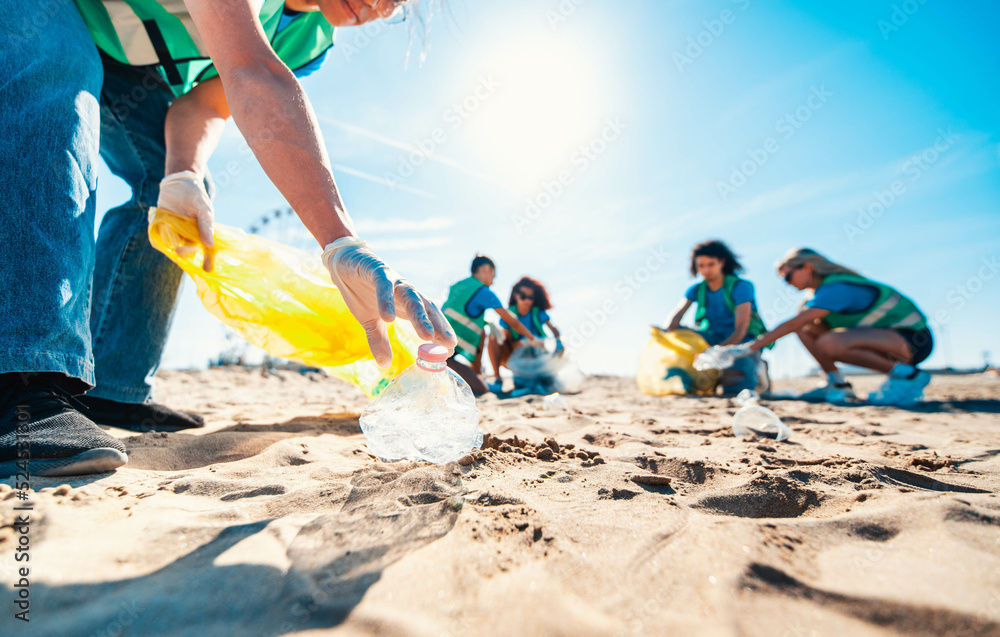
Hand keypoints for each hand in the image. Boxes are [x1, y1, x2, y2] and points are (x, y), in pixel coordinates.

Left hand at [156, 171, 214, 271]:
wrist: (179, 183)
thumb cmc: (196, 196)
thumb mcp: (204, 209)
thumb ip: (206, 226)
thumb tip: (210, 244)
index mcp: (203, 234)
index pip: (207, 250)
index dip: (208, 260)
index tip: (207, 269)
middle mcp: (190, 236)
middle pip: (189, 250)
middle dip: (187, 253)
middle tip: (182, 251)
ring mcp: (176, 233)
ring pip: (174, 245)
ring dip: (174, 246)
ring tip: (174, 242)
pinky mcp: (162, 227)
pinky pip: (161, 237)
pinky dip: (162, 236)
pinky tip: (164, 228)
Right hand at [322, 237, 456, 366]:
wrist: (343, 263)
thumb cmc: (361, 292)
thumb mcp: (369, 321)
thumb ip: (379, 340)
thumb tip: (384, 364)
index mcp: (406, 303)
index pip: (429, 318)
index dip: (440, 333)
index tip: (450, 351)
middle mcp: (404, 290)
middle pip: (426, 308)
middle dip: (438, 326)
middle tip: (448, 345)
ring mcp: (393, 279)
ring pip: (411, 297)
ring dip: (420, 317)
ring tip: (427, 336)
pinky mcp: (376, 270)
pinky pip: (384, 285)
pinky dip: (386, 300)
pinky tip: (389, 318)